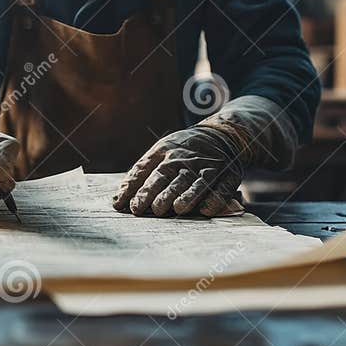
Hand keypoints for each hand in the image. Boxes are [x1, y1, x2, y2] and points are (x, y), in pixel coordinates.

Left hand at [112, 126, 244, 216]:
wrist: (221, 135)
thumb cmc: (182, 150)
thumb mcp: (160, 152)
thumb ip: (140, 173)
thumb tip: (118, 201)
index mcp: (164, 152)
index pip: (146, 170)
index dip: (135, 188)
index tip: (125, 206)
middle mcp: (184, 159)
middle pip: (169, 177)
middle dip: (159, 193)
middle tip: (151, 209)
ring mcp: (206, 167)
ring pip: (195, 182)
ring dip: (186, 196)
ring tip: (177, 208)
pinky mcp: (227, 175)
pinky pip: (221, 188)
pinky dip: (214, 199)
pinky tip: (206, 210)